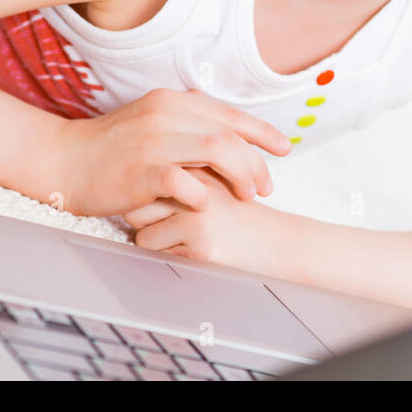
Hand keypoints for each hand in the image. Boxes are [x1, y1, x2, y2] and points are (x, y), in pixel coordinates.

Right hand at [47, 87, 291, 216]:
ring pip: (216, 150)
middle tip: (266, 186)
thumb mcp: (153, 122)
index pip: (230, 113)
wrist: (64, 160)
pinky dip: (202, 194)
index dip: (263, 132)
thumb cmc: (113, 147)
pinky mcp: (139, 171)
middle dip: (257, 162)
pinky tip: (207, 205)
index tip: (284, 149)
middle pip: (230, 134)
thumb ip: (189, 123)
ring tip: (248, 196)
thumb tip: (232, 135)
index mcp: (173, 101)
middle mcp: (166, 114)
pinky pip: (184, 181)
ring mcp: (152, 141)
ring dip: (240, 175)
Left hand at [124, 165, 283, 275]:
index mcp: (200, 160)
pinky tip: (190, 249)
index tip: (157, 201)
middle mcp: (197, 179)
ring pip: (138, 223)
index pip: (146, 168)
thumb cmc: (239, 215)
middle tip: (169, 223)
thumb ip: (183, 169)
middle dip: (143, 212)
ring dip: (151, 234)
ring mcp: (198, 208)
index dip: (146, 189)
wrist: (277, 243)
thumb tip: (134, 173)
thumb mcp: (216, 180)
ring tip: (182, 238)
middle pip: (137, 196)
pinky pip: (151, 246)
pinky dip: (163, 252)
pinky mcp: (198, 237)